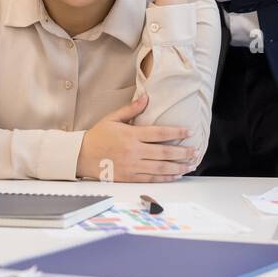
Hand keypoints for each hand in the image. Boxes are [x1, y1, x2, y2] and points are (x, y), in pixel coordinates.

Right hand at [75, 94, 198, 181]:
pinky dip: (165, 177)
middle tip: (196, 150)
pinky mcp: (129, 177)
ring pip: (160, 167)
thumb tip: (146, 98)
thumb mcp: (113, 118)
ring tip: (191, 164)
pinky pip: (151, 178)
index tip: (189, 132)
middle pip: (164, 152)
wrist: (82, 156)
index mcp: (131, 135)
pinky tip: (176, 175)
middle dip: (183, 152)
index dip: (177, 133)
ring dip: (178, 166)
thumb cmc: (98, 136)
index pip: (160, 134)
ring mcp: (132, 166)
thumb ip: (131, 109)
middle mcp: (134, 151)